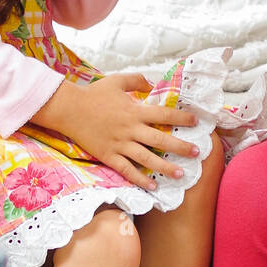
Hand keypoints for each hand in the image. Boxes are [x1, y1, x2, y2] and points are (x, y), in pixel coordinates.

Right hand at [40, 72, 198, 191]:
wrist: (70, 110)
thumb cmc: (94, 94)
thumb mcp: (117, 81)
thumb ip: (137, 80)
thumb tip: (152, 82)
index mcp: (135, 110)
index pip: (164, 114)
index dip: (181, 117)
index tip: (196, 122)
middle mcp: (130, 129)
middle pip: (160, 139)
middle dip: (180, 146)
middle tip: (196, 153)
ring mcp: (119, 144)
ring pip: (146, 158)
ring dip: (164, 166)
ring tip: (180, 174)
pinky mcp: (108, 156)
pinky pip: (126, 170)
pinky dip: (140, 178)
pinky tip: (152, 186)